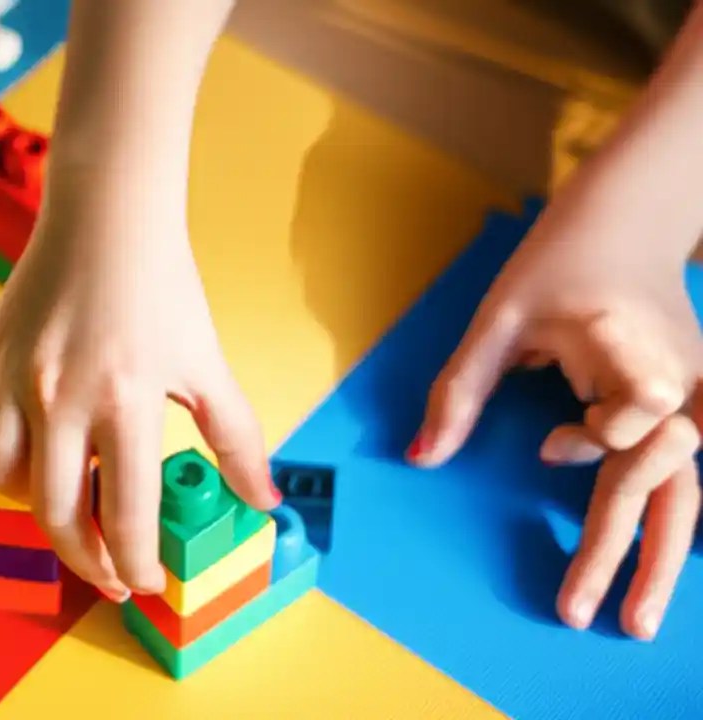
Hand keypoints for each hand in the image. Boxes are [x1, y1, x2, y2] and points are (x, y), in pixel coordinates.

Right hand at [0, 201, 278, 600]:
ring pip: (3, 478)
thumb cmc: (162, 286)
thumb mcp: (206, 363)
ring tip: (70, 508)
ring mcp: (17, 379)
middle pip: (55, 516)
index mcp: (125, 402)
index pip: (125, 517)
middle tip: (107, 575)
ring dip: (36, 506)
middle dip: (83, 560)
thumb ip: (236, 437)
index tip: (143, 583)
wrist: (105, 214)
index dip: (134, 564)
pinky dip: (11, 449)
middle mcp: (62, 398)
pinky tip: (43, 442)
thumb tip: (264, 500)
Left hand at [411, 170, 702, 639]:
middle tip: (599, 617)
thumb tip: (422, 458)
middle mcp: (681, 377)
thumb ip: (461, 389)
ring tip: (637, 619)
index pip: (643, 413)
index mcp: (634, 347)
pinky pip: (685, 474)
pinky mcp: (692, 402)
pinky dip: (668, 520)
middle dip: (634, 551)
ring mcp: (696, 393)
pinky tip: (655, 570)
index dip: (597, 437)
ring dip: (663, 554)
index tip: (547, 446)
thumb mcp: (500, 318)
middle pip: (671, 477)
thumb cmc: (559, 261)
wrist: (625, 219)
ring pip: (689, 489)